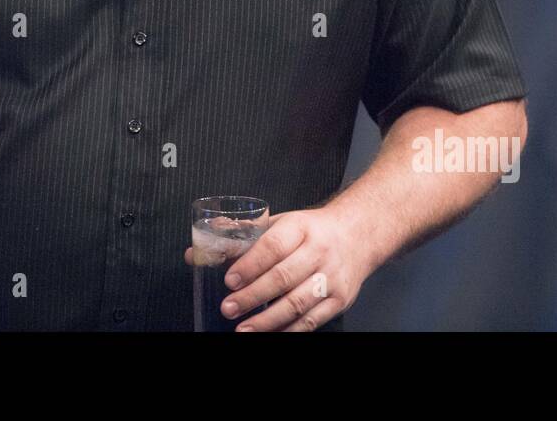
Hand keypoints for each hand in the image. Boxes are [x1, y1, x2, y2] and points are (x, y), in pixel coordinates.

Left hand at [182, 206, 373, 330]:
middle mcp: (319, 251)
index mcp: (300, 227)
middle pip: (283, 277)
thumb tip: (199, 251)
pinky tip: (270, 334)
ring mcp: (331, 277)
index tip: (229, 280)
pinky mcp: (340, 299)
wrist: (357, 236)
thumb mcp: (281, 223)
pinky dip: (289, 330)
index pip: (273, 246)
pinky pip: (311, 320)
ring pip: (297, 303)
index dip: (250, 264)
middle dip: (252, 295)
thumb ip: (242, 237)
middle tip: (228, 307)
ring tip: (244, 329)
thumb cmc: (311, 231)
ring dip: (268, 320)